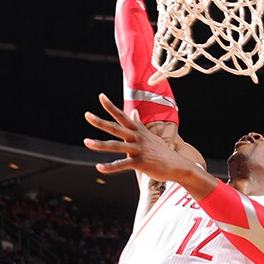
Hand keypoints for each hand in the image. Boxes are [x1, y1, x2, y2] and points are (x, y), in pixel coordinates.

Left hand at [84, 95, 199, 184]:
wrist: (177, 165)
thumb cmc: (161, 151)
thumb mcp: (149, 135)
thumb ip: (139, 124)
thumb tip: (134, 112)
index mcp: (138, 131)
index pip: (122, 116)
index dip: (111, 106)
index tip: (100, 96)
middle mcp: (137, 138)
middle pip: (116, 128)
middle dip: (101, 122)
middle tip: (87, 115)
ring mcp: (138, 150)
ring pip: (116, 146)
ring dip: (100, 144)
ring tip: (86, 142)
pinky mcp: (140, 163)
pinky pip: (122, 164)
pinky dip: (111, 167)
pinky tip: (99, 167)